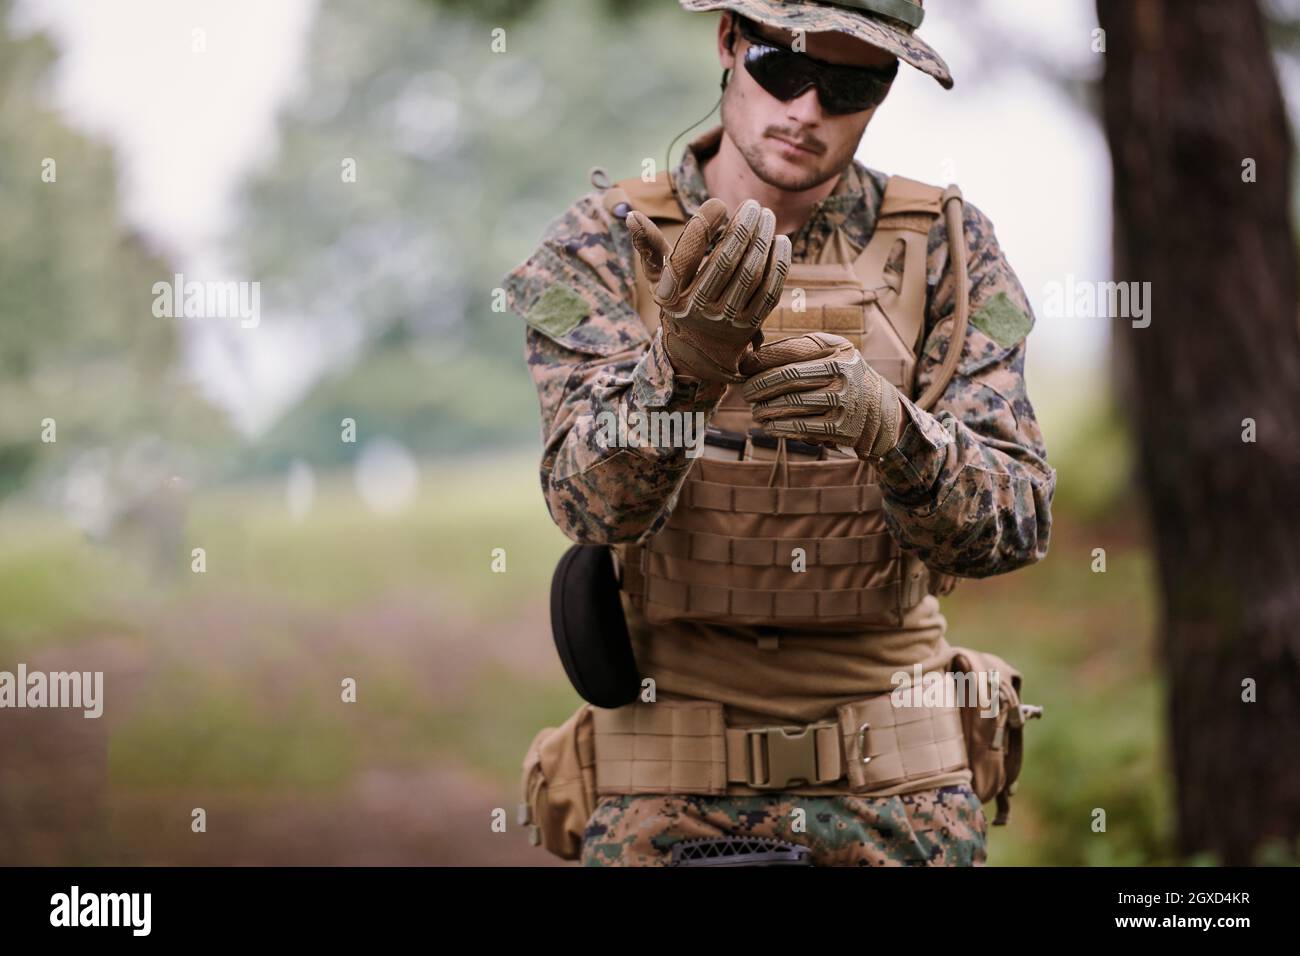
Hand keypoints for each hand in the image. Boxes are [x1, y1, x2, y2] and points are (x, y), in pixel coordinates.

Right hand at [627, 198, 791, 382]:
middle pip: (725, 261)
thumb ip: (648, 245)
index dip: (705, 221)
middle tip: (753, 205)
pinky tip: (780, 242)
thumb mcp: (659, 278)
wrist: (698, 352)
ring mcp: (724, 321)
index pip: (688, 251)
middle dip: (743, 227)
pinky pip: (769, 292)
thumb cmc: (678, 300)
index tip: (719, 203)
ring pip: (750, 274)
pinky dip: (778, 264)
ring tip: (767, 217)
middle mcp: (696, 309)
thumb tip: (631, 215)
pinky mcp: (748, 327)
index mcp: (670, 294)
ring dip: (763, 241)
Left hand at [739, 332, 902, 458]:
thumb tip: (750, 358)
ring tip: (756, 410)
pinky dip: (778, 427)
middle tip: (747, 393)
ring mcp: (842, 401)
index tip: (744, 368)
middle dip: (759, 386)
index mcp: (836, 349)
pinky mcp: (841, 427)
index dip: (761, 360)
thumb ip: (796, 350)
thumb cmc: (841, 377)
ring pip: (790, 404)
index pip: (789, 351)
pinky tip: (769, 426)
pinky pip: (800, 428)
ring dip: (765, 409)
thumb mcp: (829, 354)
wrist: (879, 408)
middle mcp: (842, 372)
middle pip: (787, 377)